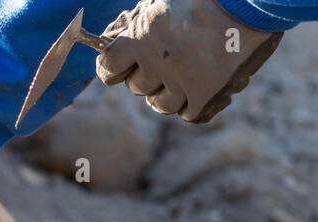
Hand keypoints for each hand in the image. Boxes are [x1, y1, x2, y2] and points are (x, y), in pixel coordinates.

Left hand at [96, 0, 281, 122]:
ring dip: (167, 93)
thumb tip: (118, 36)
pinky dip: (191, 103)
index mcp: (142, 37)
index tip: (120, 65)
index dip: (113, 67)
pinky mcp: (207, 95)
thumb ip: (141, 21)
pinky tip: (200, 86)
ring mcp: (182, 82)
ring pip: (160, 104)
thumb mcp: (164, 0)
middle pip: (137, 87)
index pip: (109, 67)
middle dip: (146, 75)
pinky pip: (187, 113)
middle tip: (165, 60)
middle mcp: (158, 63)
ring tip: (183, 74)